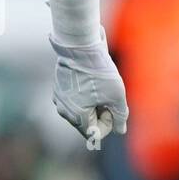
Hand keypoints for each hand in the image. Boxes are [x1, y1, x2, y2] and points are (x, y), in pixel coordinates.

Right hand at [49, 29, 128, 148]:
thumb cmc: (99, 72)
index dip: (108, 123)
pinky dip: (84, 96)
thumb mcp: (117, 96)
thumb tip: (120, 130)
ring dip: (93, 105)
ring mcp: (59, 99)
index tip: (112, 107)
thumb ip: (120, 116)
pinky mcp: (59, 88)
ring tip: (100, 88)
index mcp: (77, 116)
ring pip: (80, 111)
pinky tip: (91, 83)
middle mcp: (64, 111)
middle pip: (87, 123)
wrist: (80, 46)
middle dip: (100, 114)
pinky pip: (74, 100)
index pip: (95, 133)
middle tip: (108, 96)